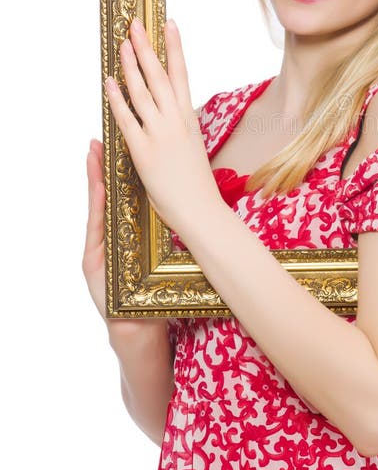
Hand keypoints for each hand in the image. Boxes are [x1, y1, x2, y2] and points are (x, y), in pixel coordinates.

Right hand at [83, 138, 170, 341]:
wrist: (141, 329)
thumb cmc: (153, 296)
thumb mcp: (162, 260)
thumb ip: (167, 237)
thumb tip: (194, 212)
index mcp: (129, 235)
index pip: (124, 198)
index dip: (122, 173)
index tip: (124, 145)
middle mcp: (112, 238)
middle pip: (108, 198)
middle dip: (104, 169)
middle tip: (102, 140)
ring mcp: (101, 249)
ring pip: (99, 209)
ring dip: (96, 181)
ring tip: (95, 154)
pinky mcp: (93, 263)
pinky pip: (96, 229)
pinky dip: (96, 208)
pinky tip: (99, 189)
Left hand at [105, 17, 220, 243]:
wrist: (200, 209)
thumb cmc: (196, 184)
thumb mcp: (192, 146)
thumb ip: (179, 128)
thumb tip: (171, 114)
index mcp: (189, 118)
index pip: (182, 74)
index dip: (174, 47)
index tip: (169, 25)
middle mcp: (175, 120)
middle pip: (159, 75)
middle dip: (146, 47)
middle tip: (136, 24)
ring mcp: (159, 134)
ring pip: (142, 91)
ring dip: (130, 65)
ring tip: (123, 44)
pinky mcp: (143, 150)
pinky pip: (127, 118)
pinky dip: (117, 99)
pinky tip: (109, 82)